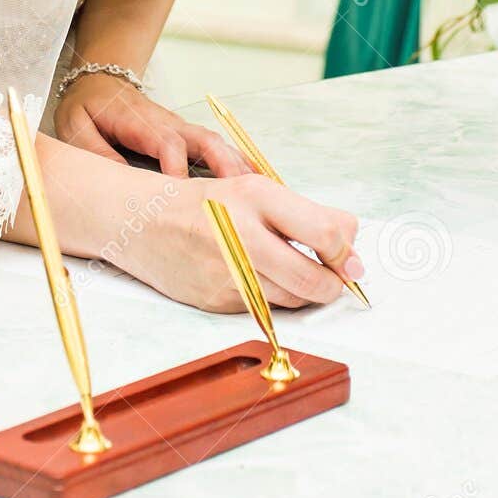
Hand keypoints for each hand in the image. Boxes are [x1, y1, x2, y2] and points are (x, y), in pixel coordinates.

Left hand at [54, 72, 252, 177]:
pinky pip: (216, 147)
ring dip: (237, 164)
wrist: (99, 81)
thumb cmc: (87, 108)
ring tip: (260, 192)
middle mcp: (167, 122)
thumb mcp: (76, 128)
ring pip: (216, 142)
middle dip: (223, 165)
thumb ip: (96, 154)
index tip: (184, 195)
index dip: (178, 168)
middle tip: (239, 194)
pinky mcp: (187, 135)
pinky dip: (238, 161)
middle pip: (203, 139)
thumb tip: (119, 184)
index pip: (166, 143)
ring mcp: (181, 127)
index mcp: (139, 121)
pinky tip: (256, 180)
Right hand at [120, 170, 362, 311]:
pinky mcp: (216, 302)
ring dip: (307, 292)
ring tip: (301, 273)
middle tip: (339, 279)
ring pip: (293, 299)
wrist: (143, 222)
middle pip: (313, 279)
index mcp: (257, 197)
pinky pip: (264, 309)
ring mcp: (227, 273)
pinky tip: (265, 279)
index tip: (354, 259)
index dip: (347, 252)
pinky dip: (274, 298)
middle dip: (334, 285)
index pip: (323, 232)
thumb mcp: (255, 189)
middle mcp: (242, 235)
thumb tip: (353, 237)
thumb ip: (306, 212)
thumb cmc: (207, 203)